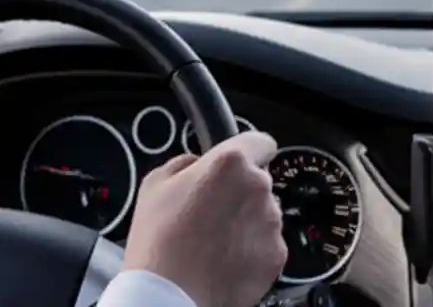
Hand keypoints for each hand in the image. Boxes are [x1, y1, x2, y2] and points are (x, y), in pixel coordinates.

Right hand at [124, 131, 287, 306]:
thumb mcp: (155, 184)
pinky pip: (267, 243)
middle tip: (211, 212)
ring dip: (247, 221)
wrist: (170, 296)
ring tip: (215, 241)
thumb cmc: (158, 241)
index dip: (248, 152)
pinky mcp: (277, 254)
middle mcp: (258, 187)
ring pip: (264, 213)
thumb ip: (185, 162)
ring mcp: (271, 222)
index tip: (240, 164)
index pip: (260, 142)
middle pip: (258, 181)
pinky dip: (252, 250)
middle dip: (240, 192)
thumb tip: (198, 163)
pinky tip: (226, 259)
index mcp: (229, 163)